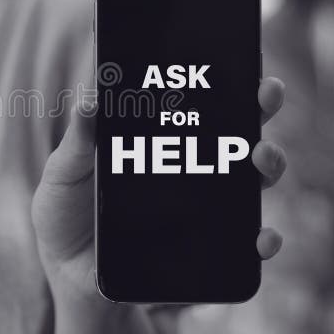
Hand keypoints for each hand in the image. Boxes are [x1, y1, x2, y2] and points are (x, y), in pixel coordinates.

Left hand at [32, 77, 286, 303]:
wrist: (68, 277)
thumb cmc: (64, 215)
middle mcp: (188, 167)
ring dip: (269, 164)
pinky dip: (263, 239)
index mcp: (157, 140)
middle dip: (260, 108)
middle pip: (236, 131)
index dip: (227, 78)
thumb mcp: (64, 173)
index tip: (244, 56)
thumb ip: (77, 141)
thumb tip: (90, 96)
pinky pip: (245, 242)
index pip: (199, 100)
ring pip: (251, 179)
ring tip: (261, 157)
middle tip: (265, 95)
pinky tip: (262, 237)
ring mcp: (202, 208)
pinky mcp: (207, 249)